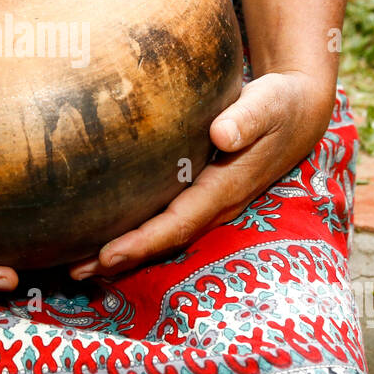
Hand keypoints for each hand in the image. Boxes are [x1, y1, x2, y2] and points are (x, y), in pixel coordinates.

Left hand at [68, 71, 335, 279]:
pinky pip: (165, 220)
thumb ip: (247, 117)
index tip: (106, 254)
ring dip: (123, 252)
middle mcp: (217, 203)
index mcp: (226, 187)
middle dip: (121, 258)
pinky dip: (136, 232)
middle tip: (74, 270)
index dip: (142, 242)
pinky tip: (103, 233)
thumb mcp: (268, 103)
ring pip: (162, 235)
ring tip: (77, 263)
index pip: (177, 223)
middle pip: (163, 240)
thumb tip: (221, 134)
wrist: (299, 112)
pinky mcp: (203, 193)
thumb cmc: (280, 104)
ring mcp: (210, 202)